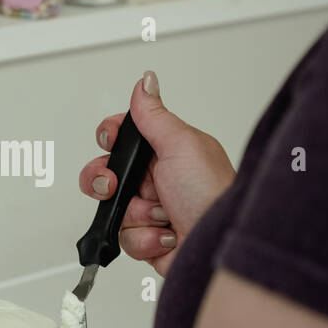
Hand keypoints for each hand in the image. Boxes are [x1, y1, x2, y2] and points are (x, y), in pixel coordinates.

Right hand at [79, 70, 234, 277]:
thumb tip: (145, 81)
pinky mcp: (151, 241)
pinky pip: (125, 238)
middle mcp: (159, 180)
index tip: (111, 142)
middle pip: (108, 174)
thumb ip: (154, 115)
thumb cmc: (211, 194)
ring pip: (114, 210)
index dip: (110, 139)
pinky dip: (145, 240)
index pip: (124, 137)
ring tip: (162, 216)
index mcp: (168, 151)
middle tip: (117, 185)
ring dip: (136, 215)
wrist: (219, 246)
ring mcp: (154, 212)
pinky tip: (167, 236)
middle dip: (108, 182)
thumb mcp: (181, 145)